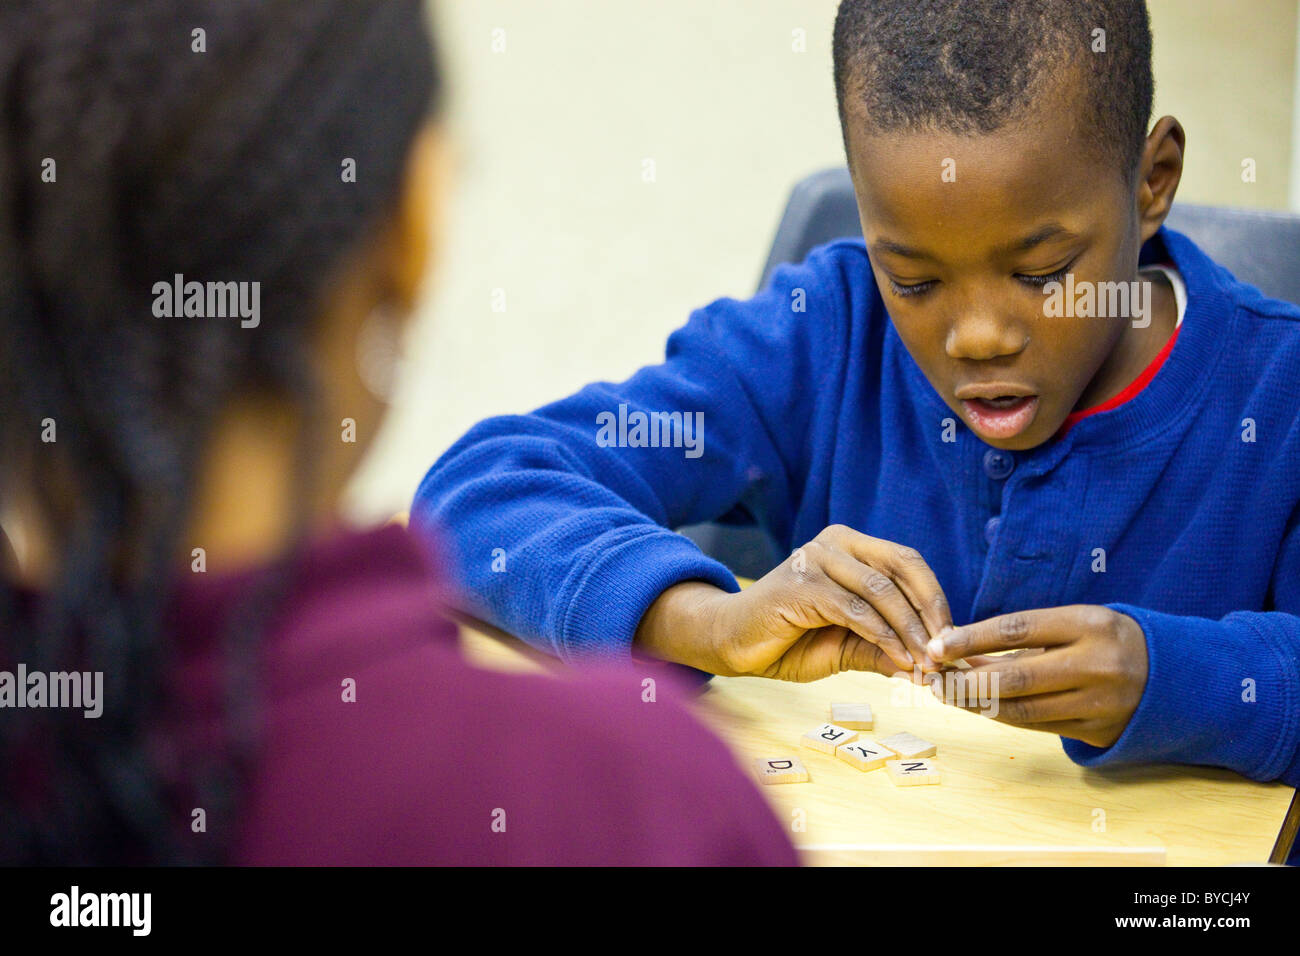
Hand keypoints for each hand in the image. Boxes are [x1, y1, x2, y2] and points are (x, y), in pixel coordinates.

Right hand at [636, 524, 952, 681]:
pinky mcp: (802, 585)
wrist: (733, 646)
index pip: (907, 562)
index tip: (953, 639)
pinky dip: (884, 638)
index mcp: (849, 546)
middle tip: (946, 652)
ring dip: (910, 632)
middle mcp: (834, 543)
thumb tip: (931, 667)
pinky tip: (899, 661)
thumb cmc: (789, 641)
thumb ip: (884, 648)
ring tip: (926, 665)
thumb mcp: (848, 645)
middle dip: (931, 612)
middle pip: (901, 568)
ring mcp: (816, 560)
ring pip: (881, 591)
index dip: (935, 598)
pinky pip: (856, 610)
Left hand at [925, 605, 1148, 747]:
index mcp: (1090, 624)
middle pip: (1016, 678)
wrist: (1174, 675)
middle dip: (966, 682)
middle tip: (934, 681)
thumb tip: (960, 652)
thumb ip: (1022, 640)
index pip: (1018, 630)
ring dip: (977, 705)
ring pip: (1023, 709)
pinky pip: (1039, 726)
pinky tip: (980, 707)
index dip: (971, 639)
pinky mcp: (1099, 731)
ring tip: (948, 695)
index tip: (938, 645)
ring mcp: (1100, 703)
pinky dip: (1004, 717)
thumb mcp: (1074, 624)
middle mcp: (1097, 664)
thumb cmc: (1107, 640)